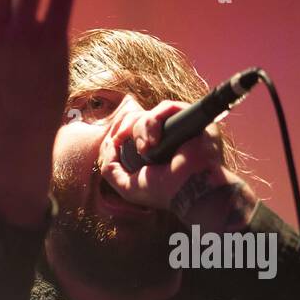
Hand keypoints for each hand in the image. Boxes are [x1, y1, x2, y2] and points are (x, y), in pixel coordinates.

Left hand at [99, 95, 258, 231]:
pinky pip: (168, 107)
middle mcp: (166, 134)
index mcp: (153, 148)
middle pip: (139, 117)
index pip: (132, 128)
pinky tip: (154, 142)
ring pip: (151, 113)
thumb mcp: (127, 186)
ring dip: (141, 129)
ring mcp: (179, 125)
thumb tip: (108, 146)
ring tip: (145, 149)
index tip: (114, 140)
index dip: (120, 130)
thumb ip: (111, 169)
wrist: (189, 191)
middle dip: (126, 127)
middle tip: (121, 139)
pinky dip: (154, 121)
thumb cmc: (163, 192)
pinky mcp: (191, 118)